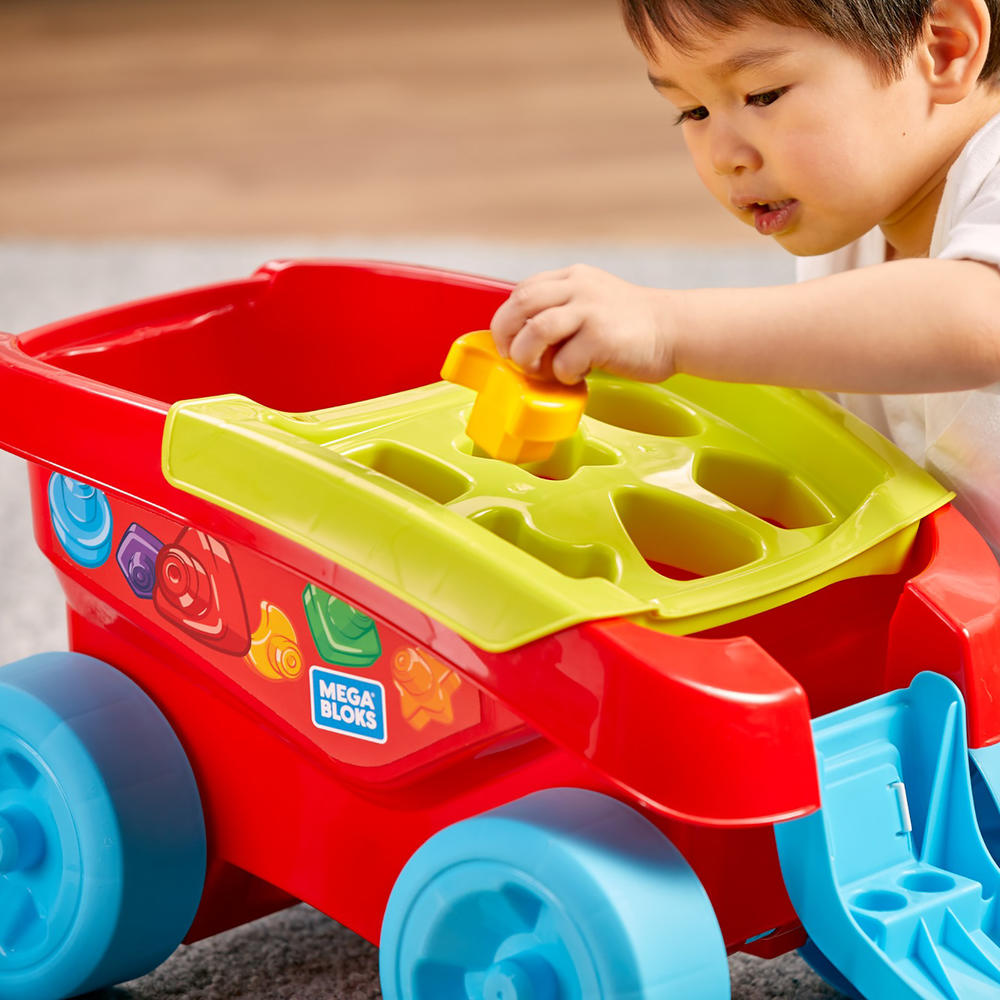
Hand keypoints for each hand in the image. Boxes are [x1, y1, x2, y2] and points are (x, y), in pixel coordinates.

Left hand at [490, 264, 673, 383]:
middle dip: (507, 336)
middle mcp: (578, 288)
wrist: (676, 329)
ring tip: (539, 371)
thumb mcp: (593, 301)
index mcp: (573, 277)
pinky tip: (576, 376)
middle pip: (521, 305)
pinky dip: (563, 374)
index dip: (507, 319)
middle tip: (514, 359)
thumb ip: (562, 309)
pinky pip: (564, 360)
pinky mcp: (601, 338)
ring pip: (536, 330)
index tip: (509, 341)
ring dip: (527, 356)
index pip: (523, 290)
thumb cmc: (631, 326)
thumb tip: (523, 339)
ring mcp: (590, 311)